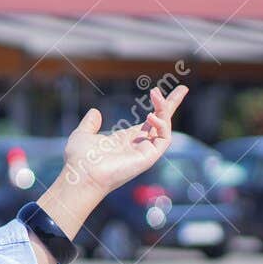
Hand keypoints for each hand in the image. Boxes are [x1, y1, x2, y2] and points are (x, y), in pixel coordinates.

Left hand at [63, 84, 187, 195]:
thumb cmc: (79, 159)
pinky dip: (162, 126)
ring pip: (165, 128)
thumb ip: (90, 124)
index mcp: (126, 139)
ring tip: (155, 94)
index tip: (161, 91)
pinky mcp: (148, 158)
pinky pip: (164, 140)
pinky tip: (151, 116)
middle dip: (172, 105)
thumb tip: (95, 112)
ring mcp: (144, 152)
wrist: (80, 174)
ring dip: (164, 109)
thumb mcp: (83, 135)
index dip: (157, 107)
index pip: (149, 121)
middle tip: (183, 89)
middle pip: (162, 122)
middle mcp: (138, 145)